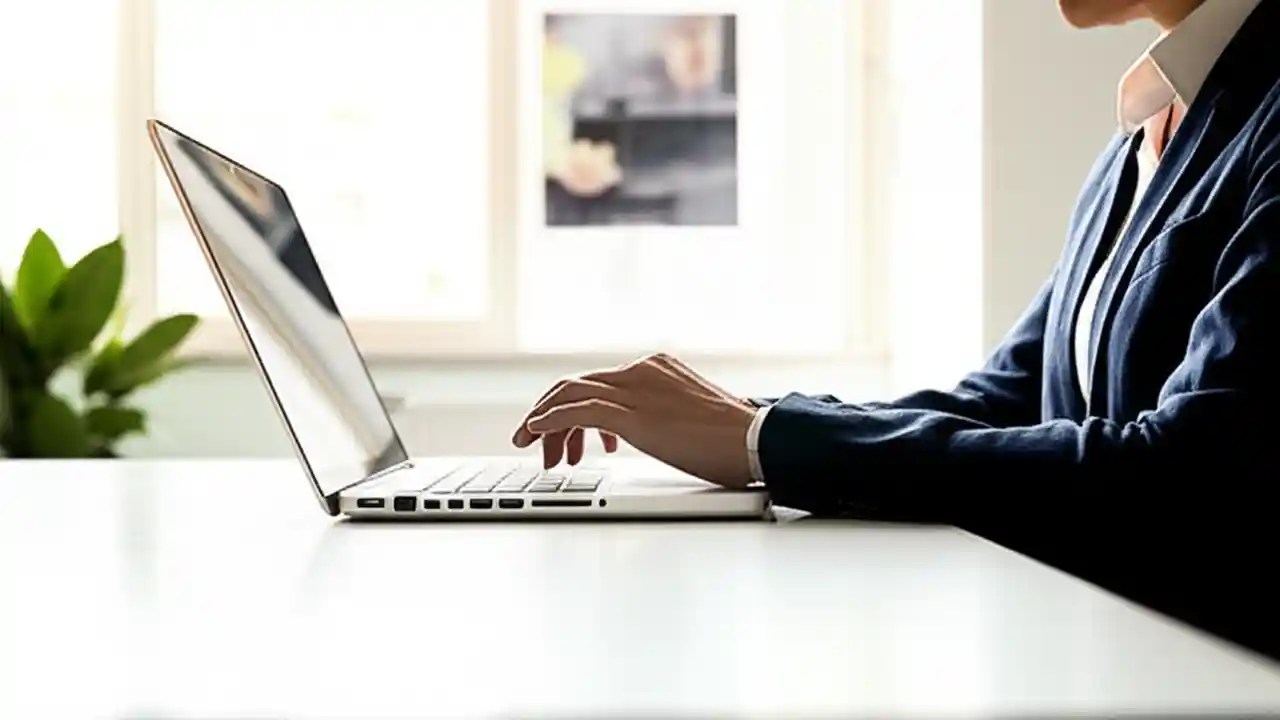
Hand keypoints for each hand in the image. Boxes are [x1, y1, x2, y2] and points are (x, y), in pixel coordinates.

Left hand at [512, 353, 755, 487]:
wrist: (756, 442)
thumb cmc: (734, 438)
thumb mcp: (691, 415)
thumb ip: (663, 414)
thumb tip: (651, 434)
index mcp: (656, 366)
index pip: (599, 382)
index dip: (573, 408)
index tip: (569, 438)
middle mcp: (641, 370)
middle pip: (576, 385)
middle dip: (549, 415)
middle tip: (541, 447)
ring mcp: (636, 390)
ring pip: (570, 394)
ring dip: (544, 422)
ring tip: (539, 453)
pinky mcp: (633, 415)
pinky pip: (576, 411)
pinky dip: (550, 421)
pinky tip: (537, 432)